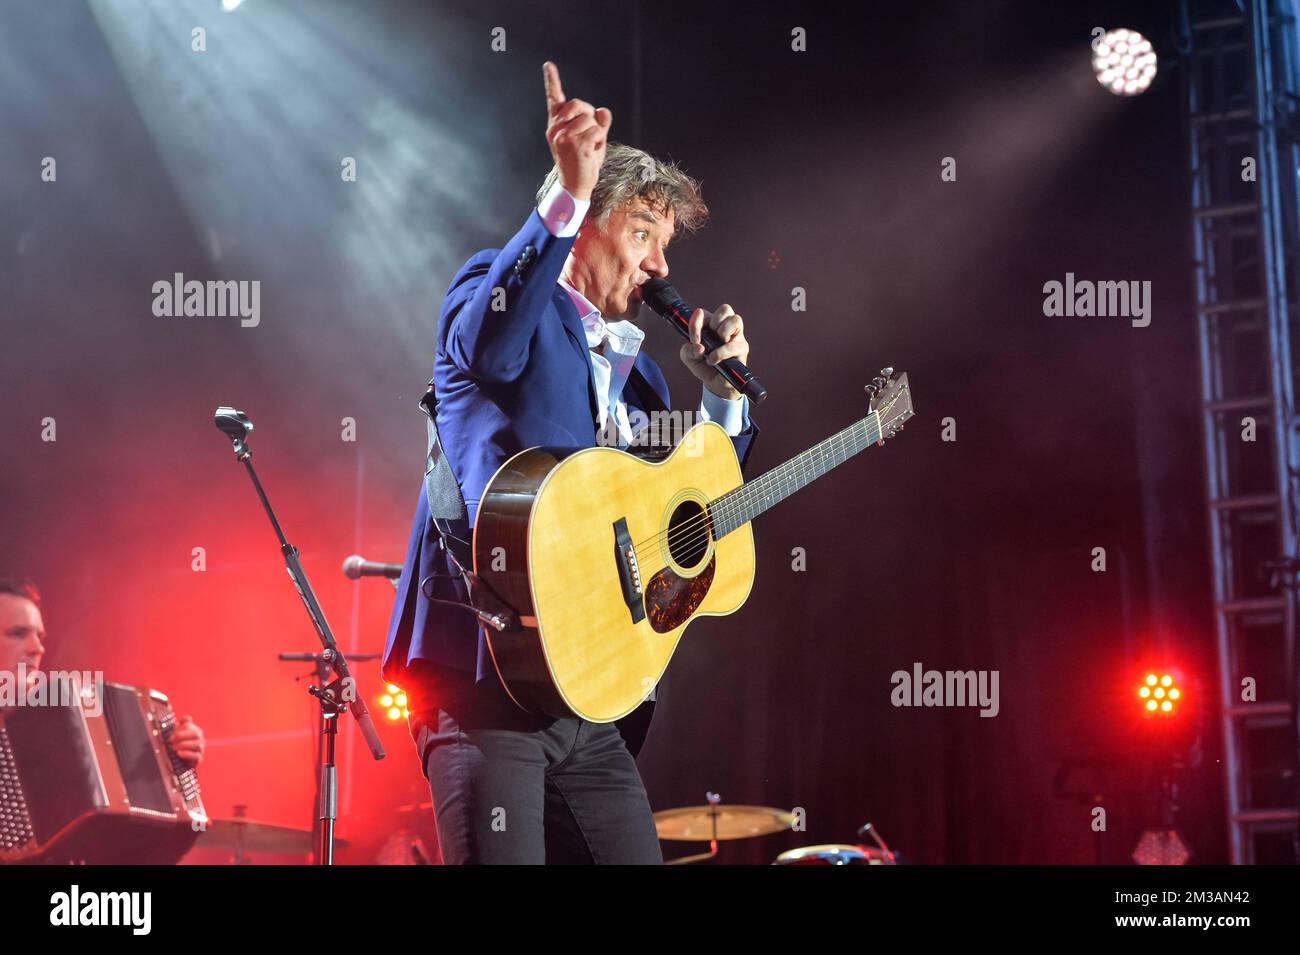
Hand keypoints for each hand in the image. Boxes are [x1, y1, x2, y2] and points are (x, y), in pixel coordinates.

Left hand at [171, 714, 204, 767]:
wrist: (182, 761)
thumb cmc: (180, 745)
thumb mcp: (180, 734)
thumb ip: (183, 724)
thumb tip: (185, 717)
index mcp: (195, 731)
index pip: (189, 726)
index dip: (180, 729)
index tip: (171, 735)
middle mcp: (199, 739)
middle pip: (194, 734)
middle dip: (182, 736)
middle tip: (171, 740)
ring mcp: (200, 749)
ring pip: (197, 745)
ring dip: (184, 745)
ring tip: (174, 747)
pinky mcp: (198, 759)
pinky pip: (196, 756)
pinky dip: (187, 754)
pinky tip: (179, 753)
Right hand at [543, 61, 610, 201]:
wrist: (575, 186)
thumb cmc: (582, 163)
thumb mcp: (591, 139)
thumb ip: (597, 123)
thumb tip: (603, 110)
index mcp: (556, 125)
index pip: (554, 99)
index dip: (551, 81)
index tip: (549, 65)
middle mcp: (556, 129)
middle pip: (579, 105)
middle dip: (589, 115)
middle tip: (590, 135)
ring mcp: (564, 136)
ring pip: (590, 118)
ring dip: (597, 132)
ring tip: (590, 148)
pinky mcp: (576, 144)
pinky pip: (597, 131)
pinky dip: (600, 140)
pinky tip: (592, 152)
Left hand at [680, 304, 749, 399]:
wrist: (714, 383)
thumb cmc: (702, 364)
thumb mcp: (688, 356)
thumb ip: (688, 349)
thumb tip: (700, 347)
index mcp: (710, 324)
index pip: (704, 313)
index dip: (696, 322)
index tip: (693, 339)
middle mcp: (725, 327)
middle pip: (725, 309)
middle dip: (713, 323)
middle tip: (707, 340)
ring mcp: (736, 336)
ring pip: (735, 319)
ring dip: (722, 332)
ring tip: (714, 348)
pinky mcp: (742, 348)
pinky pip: (733, 345)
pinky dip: (720, 353)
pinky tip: (713, 360)